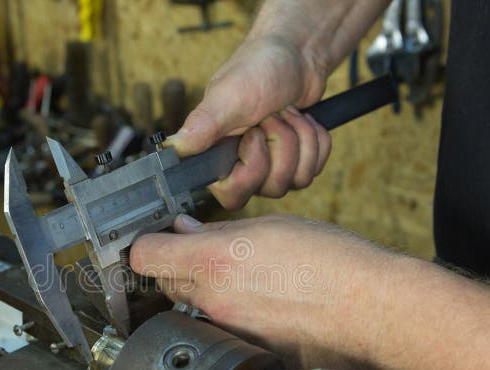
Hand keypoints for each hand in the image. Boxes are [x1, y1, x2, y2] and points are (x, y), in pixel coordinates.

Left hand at [131, 214, 394, 369]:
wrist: (372, 309)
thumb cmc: (331, 262)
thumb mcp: (271, 228)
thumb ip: (219, 233)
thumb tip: (187, 232)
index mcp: (213, 261)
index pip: (144, 256)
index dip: (145, 245)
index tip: (154, 240)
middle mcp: (212, 301)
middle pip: (167, 282)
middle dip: (179, 267)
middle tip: (208, 254)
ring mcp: (228, 334)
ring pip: (196, 308)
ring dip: (207, 294)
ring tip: (248, 281)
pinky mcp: (246, 355)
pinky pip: (224, 333)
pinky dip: (233, 320)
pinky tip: (265, 307)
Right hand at [169, 35, 332, 209]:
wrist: (296, 55)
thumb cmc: (257, 69)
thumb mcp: (229, 95)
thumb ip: (203, 125)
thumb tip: (174, 149)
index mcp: (216, 157)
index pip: (233, 195)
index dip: (252, 168)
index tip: (254, 133)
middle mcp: (241, 167)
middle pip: (272, 187)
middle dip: (281, 145)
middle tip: (272, 116)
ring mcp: (270, 167)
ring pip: (298, 180)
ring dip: (300, 139)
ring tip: (287, 113)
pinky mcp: (295, 162)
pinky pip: (314, 169)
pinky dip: (315, 140)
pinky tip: (304, 119)